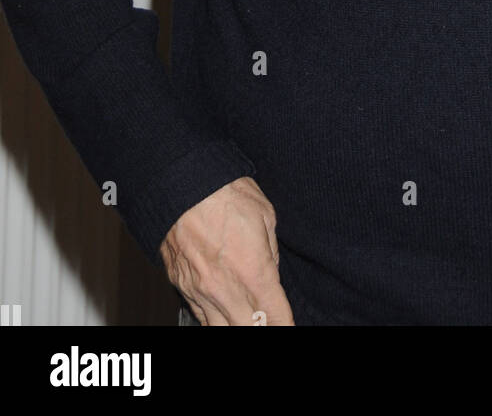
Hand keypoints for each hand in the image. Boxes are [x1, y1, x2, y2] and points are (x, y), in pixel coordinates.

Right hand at [160, 176, 294, 325]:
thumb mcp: (265, 215)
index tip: (288, 323)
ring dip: (238, 324)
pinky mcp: (181, 286)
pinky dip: (214, 317)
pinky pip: (200, 316)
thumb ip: (271, 251)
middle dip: (262, 326)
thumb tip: (270, 269)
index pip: (276, 318)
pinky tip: (224, 310)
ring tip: (247, 317)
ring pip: (221, 330)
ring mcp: (200, 291)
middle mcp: (225, 289)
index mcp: (253, 272)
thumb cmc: (223, 192)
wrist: (180, 183)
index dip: (285, 325)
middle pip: (249, 330)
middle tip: (269, 319)